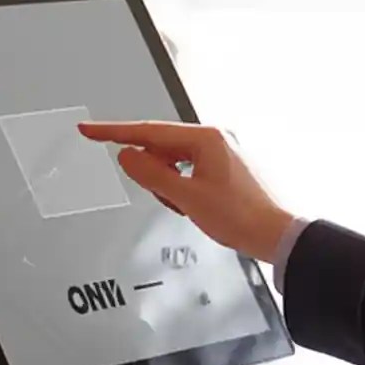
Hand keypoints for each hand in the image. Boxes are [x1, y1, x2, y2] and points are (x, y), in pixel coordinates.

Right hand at [77, 120, 294, 262]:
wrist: (276, 235)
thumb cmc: (240, 217)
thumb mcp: (188, 198)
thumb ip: (152, 175)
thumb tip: (126, 156)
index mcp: (205, 139)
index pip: (148, 132)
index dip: (113, 132)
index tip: (88, 129)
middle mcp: (212, 139)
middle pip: (160, 147)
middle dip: (153, 173)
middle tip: (166, 197)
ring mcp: (216, 152)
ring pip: (171, 160)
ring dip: (167, 183)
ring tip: (184, 206)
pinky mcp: (219, 166)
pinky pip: (184, 169)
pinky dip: (177, 186)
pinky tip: (188, 203)